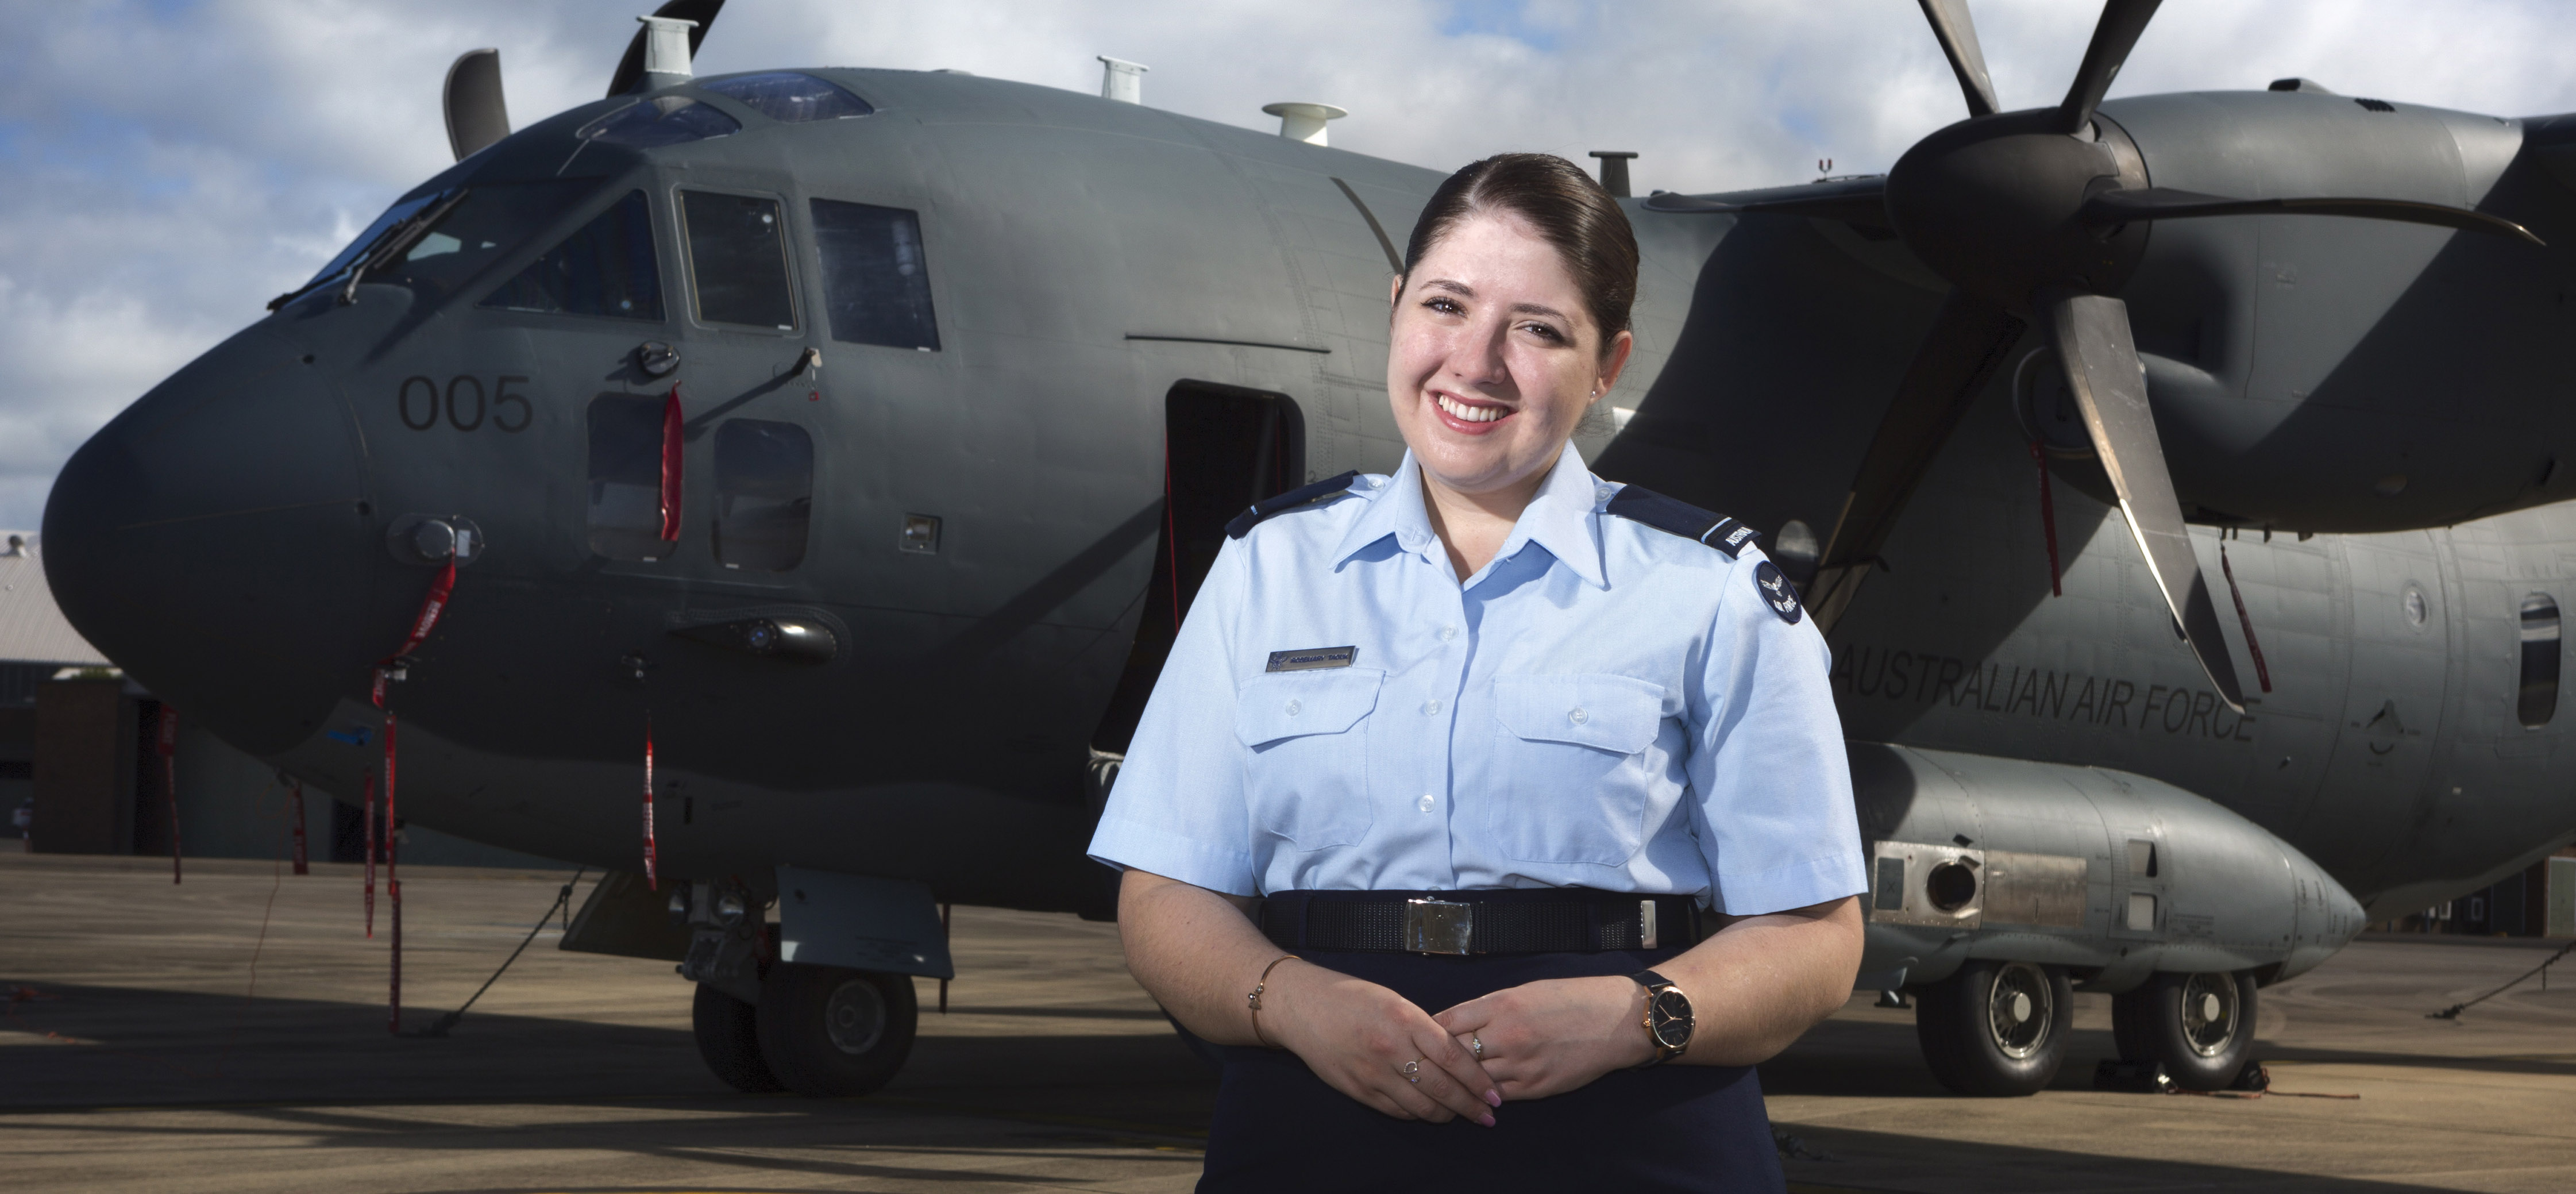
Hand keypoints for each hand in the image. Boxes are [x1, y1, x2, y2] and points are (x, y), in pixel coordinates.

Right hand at [1261, 960, 1500, 1124]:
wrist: (1303, 1008)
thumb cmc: (1352, 998)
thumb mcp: (1395, 1001)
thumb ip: (1425, 1028)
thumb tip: (1456, 1055)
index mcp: (1405, 1020)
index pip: (1453, 1057)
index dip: (1478, 1080)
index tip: (1495, 1094)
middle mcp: (1391, 1049)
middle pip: (1442, 1087)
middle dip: (1470, 1105)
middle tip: (1488, 1115)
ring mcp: (1373, 1073)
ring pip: (1421, 1106)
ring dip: (1446, 1114)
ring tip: (1462, 1115)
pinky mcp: (1359, 1090)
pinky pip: (1397, 1111)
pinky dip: (1418, 1114)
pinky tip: (1429, 1111)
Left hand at [1434, 975, 1653, 1100]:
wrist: (1615, 1021)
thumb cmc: (1571, 999)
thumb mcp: (1526, 991)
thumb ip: (1490, 1007)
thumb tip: (1458, 1022)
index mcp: (1502, 1004)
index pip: (1448, 1021)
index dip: (1431, 1031)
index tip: (1422, 1035)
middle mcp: (1507, 1035)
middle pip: (1455, 1053)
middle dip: (1440, 1058)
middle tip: (1427, 1062)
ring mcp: (1521, 1064)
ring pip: (1473, 1078)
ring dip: (1460, 1080)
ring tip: (1446, 1081)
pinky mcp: (1536, 1087)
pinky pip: (1498, 1095)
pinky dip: (1485, 1093)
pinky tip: (1477, 1092)